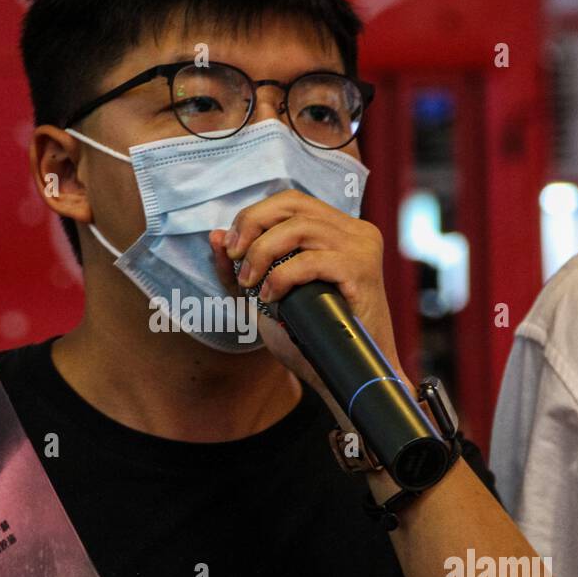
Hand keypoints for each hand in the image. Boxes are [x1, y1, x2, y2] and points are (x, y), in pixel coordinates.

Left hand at [207, 188, 410, 403]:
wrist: (348, 374)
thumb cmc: (313, 336)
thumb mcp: (267, 297)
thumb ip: (242, 267)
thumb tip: (216, 236)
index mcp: (337, 229)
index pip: (290, 202)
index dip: (255, 216)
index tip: (231, 248)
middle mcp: (354, 231)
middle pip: (293, 205)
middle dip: (254, 227)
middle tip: (236, 260)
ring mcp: (361, 248)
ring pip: (300, 227)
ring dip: (264, 252)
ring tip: (251, 283)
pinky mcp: (362, 271)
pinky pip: (312, 261)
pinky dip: (283, 276)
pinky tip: (271, 296)